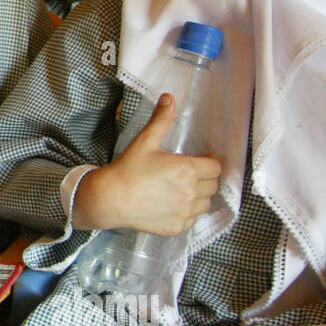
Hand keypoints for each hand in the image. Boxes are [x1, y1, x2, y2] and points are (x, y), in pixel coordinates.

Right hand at [73, 93, 221, 235]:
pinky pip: (192, 219)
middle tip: (188, 174)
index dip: (209, 161)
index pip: (215, 166)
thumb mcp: (145, 141)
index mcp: (188, 170)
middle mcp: (191, 193)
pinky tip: (172, 205)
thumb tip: (169, 98)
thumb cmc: (127, 169)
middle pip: (213, 185)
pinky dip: (187, 213)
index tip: (201, 160)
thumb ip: (161, 120)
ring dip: (198, 196)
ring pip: (205, 204)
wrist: (109, 199)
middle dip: (204, 178)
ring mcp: (185, 212)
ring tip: (181, 190)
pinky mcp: (177, 227)